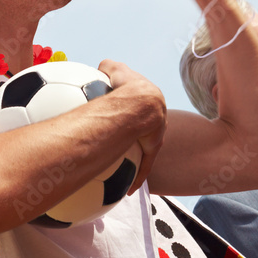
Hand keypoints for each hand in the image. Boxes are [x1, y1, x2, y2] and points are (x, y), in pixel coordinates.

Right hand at [98, 59, 165, 194]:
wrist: (139, 104)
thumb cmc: (123, 85)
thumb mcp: (115, 70)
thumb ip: (109, 67)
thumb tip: (100, 66)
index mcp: (149, 97)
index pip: (143, 101)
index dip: (134, 107)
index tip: (126, 112)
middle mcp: (157, 116)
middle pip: (147, 127)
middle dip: (137, 134)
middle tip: (121, 140)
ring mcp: (156, 133)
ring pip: (146, 147)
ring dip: (136, 157)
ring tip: (123, 169)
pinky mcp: (154, 148)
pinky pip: (145, 166)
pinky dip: (137, 178)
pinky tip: (129, 190)